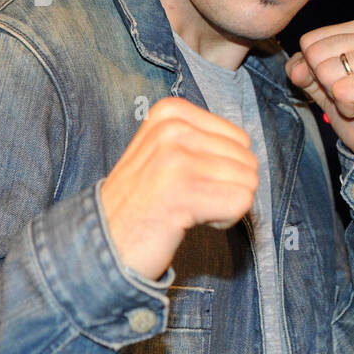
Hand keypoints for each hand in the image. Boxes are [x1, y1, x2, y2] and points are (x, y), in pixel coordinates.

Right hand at [99, 96, 258, 280]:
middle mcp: (173, 129)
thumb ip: (202, 140)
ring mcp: (176, 158)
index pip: (240, 139)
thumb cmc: (141, 201)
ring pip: (247, 182)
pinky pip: (241, 203)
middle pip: (247, 161)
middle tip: (187, 199)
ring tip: (186, 209)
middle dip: (226, 187)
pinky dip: (224, 220)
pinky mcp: (183, 190)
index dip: (223, 168)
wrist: (104, 241)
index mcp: (171, 113)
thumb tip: (248, 148)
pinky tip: (190, 221)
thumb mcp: (163, 151)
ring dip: (224, 205)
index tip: (187, 180)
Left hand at [284, 17, 353, 158]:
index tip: (346, 85)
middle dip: (328, 86)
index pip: (310, 41)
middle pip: (316, 54)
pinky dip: (349, 109)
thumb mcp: (324, 87)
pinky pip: (343, 91)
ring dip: (341, 99)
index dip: (317, 72)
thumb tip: (297, 68)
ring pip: (327, 72)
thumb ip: (304, 70)